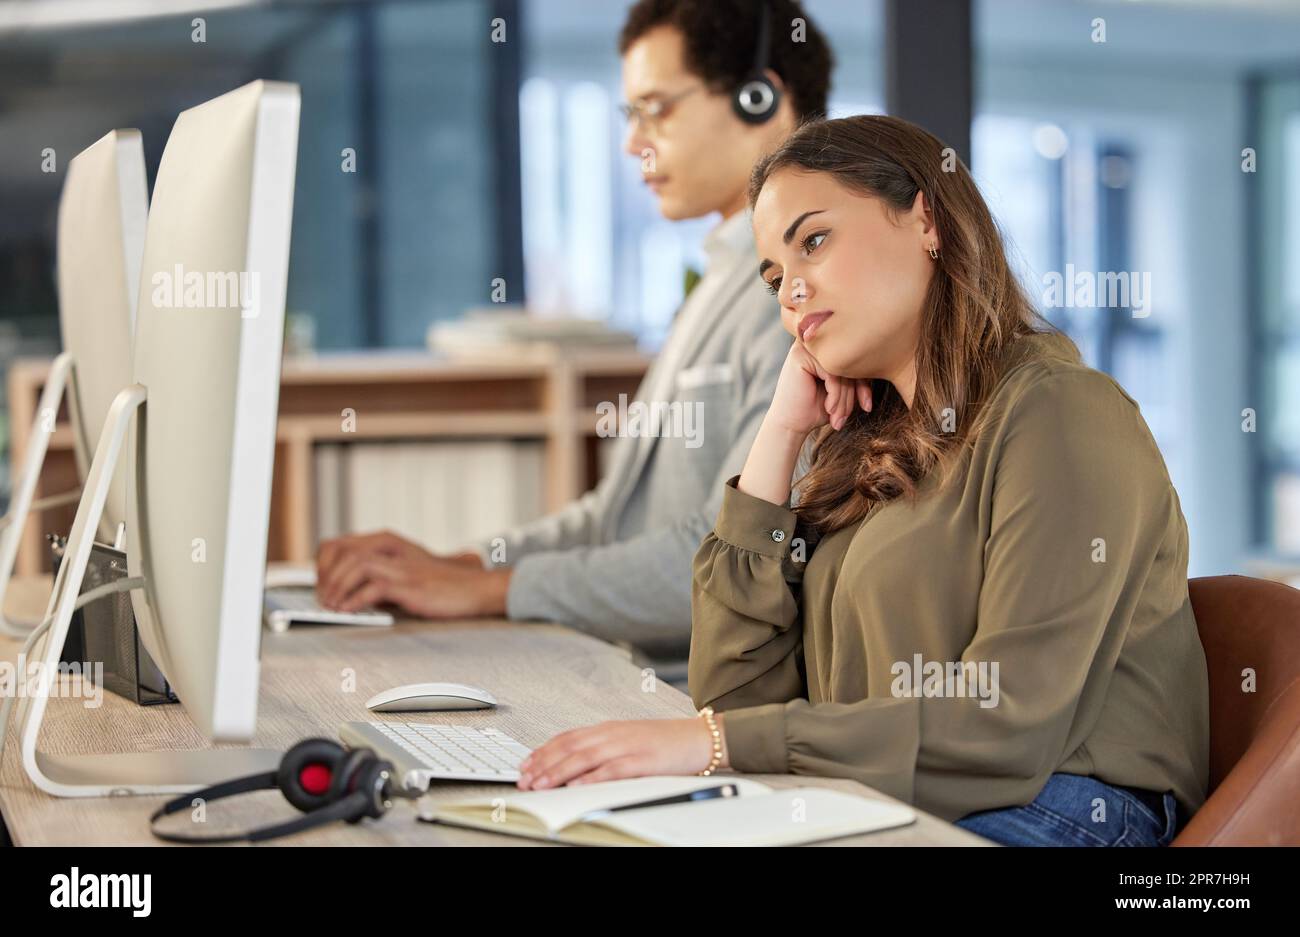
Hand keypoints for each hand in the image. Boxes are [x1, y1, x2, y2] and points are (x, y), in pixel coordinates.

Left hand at [315, 530, 506, 617]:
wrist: (476, 589)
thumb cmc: (444, 586)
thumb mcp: (407, 575)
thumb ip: (381, 577)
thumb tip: (351, 594)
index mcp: (389, 545)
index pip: (342, 543)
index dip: (325, 564)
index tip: (321, 584)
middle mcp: (393, 552)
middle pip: (344, 551)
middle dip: (326, 576)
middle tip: (322, 598)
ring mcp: (402, 567)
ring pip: (356, 564)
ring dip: (337, 586)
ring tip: (332, 605)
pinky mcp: (411, 585)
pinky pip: (375, 587)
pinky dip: (356, 600)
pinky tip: (350, 611)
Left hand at [517, 716, 726, 789]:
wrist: (699, 737)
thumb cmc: (664, 741)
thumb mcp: (628, 739)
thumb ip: (604, 748)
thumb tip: (573, 765)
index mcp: (609, 728)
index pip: (568, 737)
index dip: (543, 751)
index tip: (526, 764)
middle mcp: (614, 734)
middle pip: (570, 747)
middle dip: (544, 764)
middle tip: (525, 779)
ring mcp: (628, 746)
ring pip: (585, 758)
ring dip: (559, 772)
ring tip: (541, 784)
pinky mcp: (643, 761)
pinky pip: (613, 769)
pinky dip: (593, 778)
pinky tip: (577, 786)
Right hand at [766, 341, 872, 436]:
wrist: (790, 426)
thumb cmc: (816, 409)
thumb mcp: (843, 391)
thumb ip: (856, 376)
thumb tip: (881, 365)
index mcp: (827, 349)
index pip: (855, 359)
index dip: (865, 383)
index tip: (867, 406)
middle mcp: (816, 343)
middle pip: (849, 363)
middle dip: (855, 393)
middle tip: (851, 415)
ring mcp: (807, 347)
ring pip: (842, 369)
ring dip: (845, 399)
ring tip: (839, 418)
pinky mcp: (800, 356)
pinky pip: (832, 374)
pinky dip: (836, 396)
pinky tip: (830, 410)